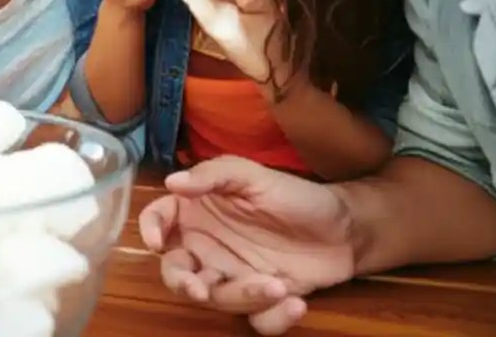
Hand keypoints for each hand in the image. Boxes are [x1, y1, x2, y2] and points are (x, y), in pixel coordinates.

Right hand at [139, 156, 354, 334]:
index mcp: (198, 213)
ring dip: (243, 297)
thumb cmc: (292, 195)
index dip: (150, 229)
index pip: (159, 219)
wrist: (344, 228)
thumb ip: (213, 175)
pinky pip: (256, 320)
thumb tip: (172, 182)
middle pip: (176, 271)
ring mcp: (233, 276)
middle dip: (183, 284)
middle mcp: (208, 248)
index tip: (156, 241)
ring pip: (218, 299)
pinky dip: (274, 317)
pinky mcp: (262, 299)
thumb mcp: (253, 175)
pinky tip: (295, 302)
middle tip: (199, 290)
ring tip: (277, 286)